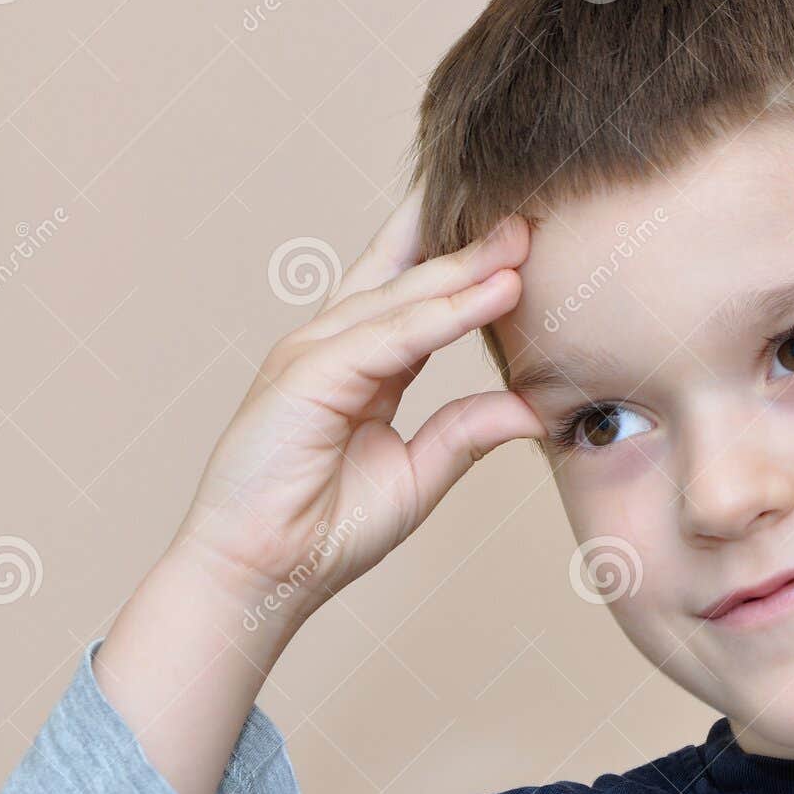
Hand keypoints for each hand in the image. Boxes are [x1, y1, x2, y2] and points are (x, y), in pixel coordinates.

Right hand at [167, 183, 544, 638]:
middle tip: (525, 217)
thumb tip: (531, 409)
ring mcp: (314, 355)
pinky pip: (391, 337)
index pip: (413, 300)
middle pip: (409, 283)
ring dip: (465, 269)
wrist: (262, 576)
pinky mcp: (306, 374)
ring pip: (402, 299)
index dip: (463, 270)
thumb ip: (466, 433)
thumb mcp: (417, 475)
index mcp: (358, 367)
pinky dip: (445, 314)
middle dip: (467, 248)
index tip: (517, 244)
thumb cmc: (324, 531)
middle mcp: (332, 348)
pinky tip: (493, 292)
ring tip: (520, 241)